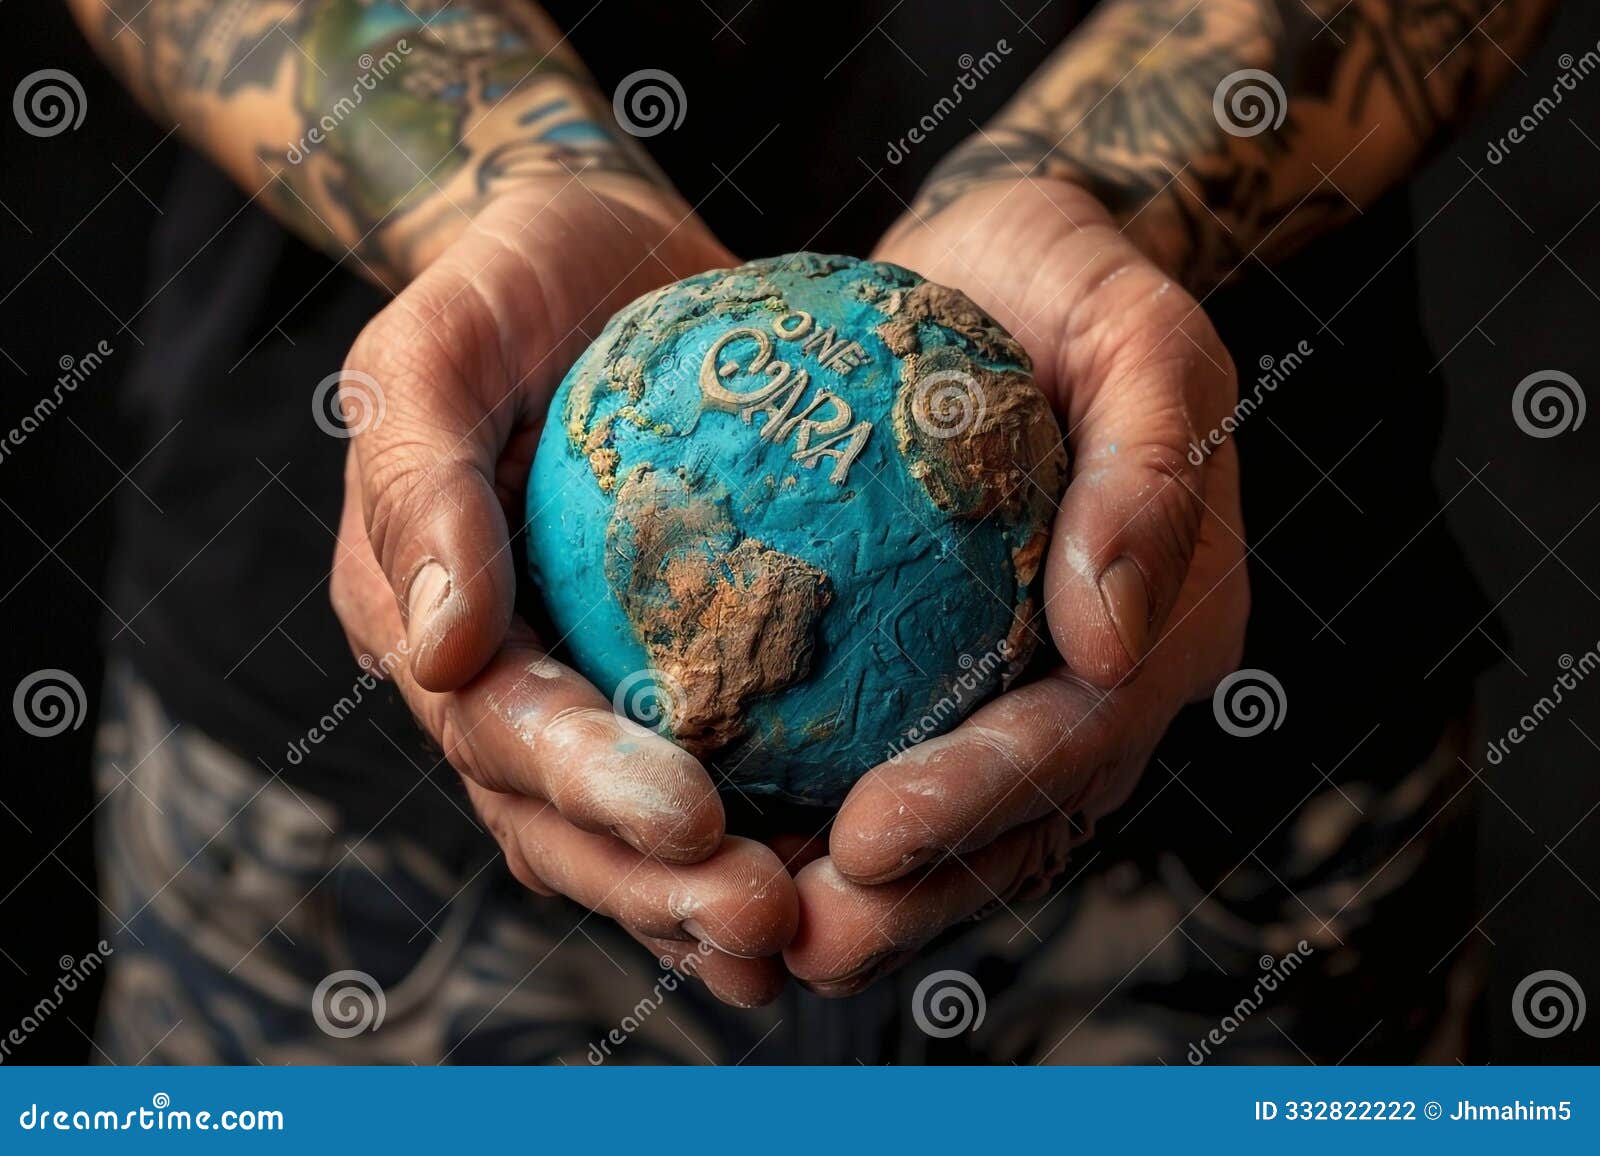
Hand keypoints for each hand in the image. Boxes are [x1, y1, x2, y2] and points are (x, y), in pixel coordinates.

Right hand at [329, 180, 797, 1006]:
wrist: (592, 255)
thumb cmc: (506, 281)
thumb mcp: (432, 341)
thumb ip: (418, 482)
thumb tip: (442, 651)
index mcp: (420, 621)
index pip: (500, 729)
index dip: (589, 789)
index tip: (694, 818)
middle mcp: (493, 678)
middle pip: (561, 820)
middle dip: (655, 886)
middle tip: (768, 922)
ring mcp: (576, 684)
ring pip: (630, 827)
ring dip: (702, 895)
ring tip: (800, 939)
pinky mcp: (663, 667)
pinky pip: (716, 762)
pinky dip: (764, 826)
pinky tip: (842, 871)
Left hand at [783, 179, 1247, 994]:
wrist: (1014, 264)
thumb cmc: (1080, 280)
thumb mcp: (1144, 334)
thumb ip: (1148, 470)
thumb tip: (1112, 638)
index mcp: (1171, 628)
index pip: (1076, 742)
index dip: (979, 804)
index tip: (866, 840)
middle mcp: (1105, 683)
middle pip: (1015, 825)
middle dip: (910, 898)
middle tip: (794, 938)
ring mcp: (1026, 686)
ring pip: (951, 824)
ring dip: (858, 892)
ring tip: (745, 928)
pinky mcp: (949, 667)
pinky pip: (889, 752)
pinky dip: (816, 806)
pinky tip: (720, 828)